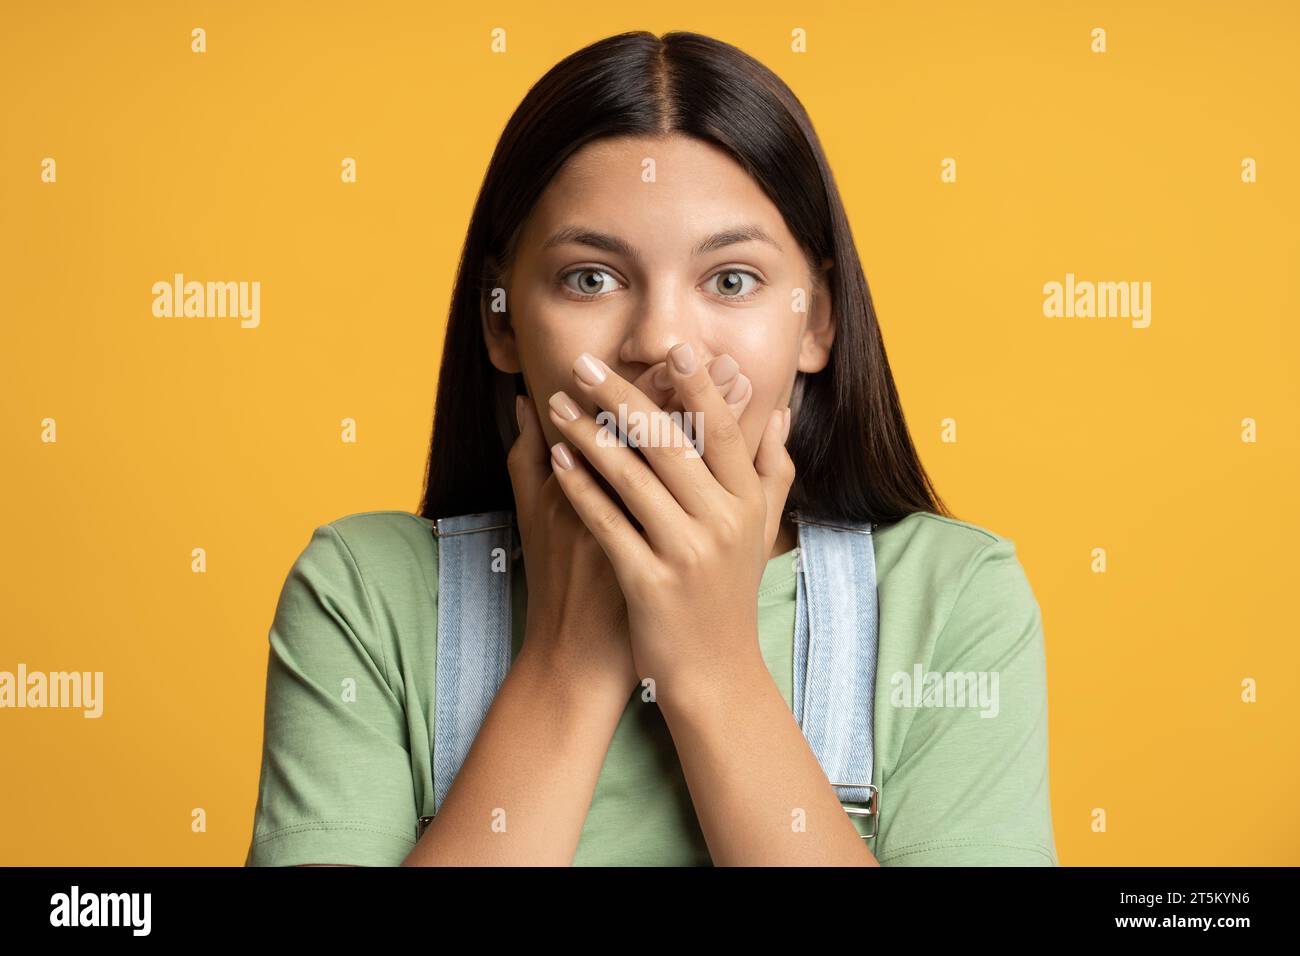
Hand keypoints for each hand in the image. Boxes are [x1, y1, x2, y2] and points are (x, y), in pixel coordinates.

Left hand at [543, 343, 793, 695]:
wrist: (715, 673)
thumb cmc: (730, 592)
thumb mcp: (762, 529)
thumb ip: (772, 468)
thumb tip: (782, 412)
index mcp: (748, 502)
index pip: (722, 429)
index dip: (698, 386)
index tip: (673, 348)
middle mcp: (722, 522)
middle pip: (669, 442)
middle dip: (623, 396)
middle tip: (586, 364)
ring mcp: (686, 553)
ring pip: (631, 476)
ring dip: (589, 433)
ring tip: (558, 402)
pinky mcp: (648, 582)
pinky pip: (606, 521)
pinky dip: (579, 485)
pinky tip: (555, 457)